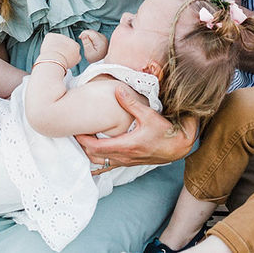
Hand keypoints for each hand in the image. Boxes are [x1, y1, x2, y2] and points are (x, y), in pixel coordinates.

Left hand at [39, 33, 80, 68]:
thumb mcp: (75, 62)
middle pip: (64, 42)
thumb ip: (77, 56)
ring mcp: (59, 36)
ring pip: (56, 40)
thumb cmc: (64, 62)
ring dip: (54, 45)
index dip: (67, 52)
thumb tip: (76, 55)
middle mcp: (69, 39)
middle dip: (61, 47)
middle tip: (57, 55)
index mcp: (76, 45)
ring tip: (52, 54)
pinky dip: (47, 42)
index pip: (72, 47)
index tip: (64, 56)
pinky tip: (48, 49)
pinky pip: (49, 38)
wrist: (55, 60)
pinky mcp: (51, 35)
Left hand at [75, 85, 195, 171]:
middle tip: (75, 134)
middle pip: (95, 157)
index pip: (97, 147)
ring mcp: (127, 161)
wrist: (179, 146)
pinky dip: (100, 159)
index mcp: (126, 146)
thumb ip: (131, 103)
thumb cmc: (166, 131)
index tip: (75, 132)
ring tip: (83, 140)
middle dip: (83, 147)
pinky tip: (95, 154)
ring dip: (90, 153)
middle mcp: (124, 157)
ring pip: (102, 162)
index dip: (84, 141)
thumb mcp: (149, 115)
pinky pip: (110, 164)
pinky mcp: (131, 161)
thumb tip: (118, 90)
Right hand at [79, 29, 107, 63]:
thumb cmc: (94, 59)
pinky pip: (95, 35)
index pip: (90, 32)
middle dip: (86, 35)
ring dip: (89, 36)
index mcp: (100, 41)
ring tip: (87, 44)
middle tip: (83, 42)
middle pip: (92, 32)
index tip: (80, 38)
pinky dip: (91, 38)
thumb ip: (86, 42)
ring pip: (93, 33)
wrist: (100, 63)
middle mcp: (103, 38)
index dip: (84, 33)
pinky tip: (90, 43)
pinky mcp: (103, 39)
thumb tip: (84, 34)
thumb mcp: (88, 52)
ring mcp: (104, 38)